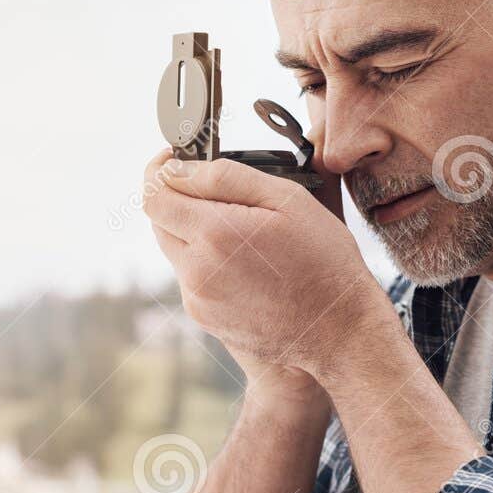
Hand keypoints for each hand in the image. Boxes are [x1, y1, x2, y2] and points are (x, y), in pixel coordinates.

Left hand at [140, 149, 392, 385]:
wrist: (339, 332)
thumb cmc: (324, 264)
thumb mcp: (288, 201)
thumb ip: (226, 177)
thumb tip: (178, 169)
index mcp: (214, 234)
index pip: (153, 195)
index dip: (160, 171)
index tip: (176, 160)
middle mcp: (196, 270)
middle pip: (159, 221)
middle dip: (179, 199)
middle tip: (218, 194)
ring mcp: (198, 298)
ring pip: (175, 249)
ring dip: (195, 231)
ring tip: (242, 233)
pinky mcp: (204, 318)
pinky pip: (191, 277)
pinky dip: (207, 261)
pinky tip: (246, 265)